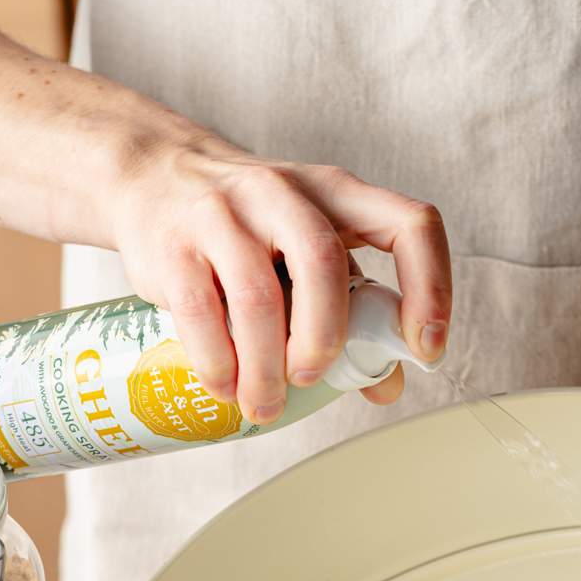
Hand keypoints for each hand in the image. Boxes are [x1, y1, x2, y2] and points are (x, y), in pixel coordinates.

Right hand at [107, 132, 452, 422]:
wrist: (151, 176)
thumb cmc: (247, 228)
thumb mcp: (305, 252)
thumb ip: (351, 312)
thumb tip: (386, 385)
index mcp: (337, 193)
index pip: (409, 225)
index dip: (430, 289)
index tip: (422, 348)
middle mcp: (284, 191)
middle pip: (323, 262)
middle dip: (325, 337)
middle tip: (312, 379)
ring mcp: (223, 213)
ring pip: (259, 296)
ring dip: (267, 367)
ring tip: (265, 403)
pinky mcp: (172, 244)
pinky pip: (200, 312)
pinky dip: (219, 363)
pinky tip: (226, 386)